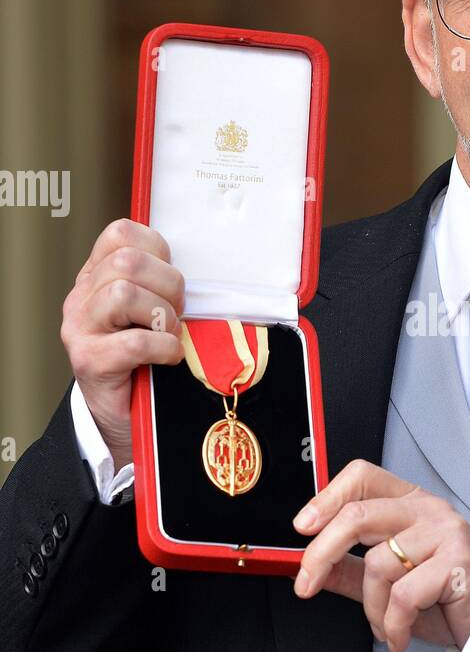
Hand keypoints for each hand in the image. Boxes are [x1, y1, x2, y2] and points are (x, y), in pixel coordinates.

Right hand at [61, 219, 185, 469]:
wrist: (119, 417)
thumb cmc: (145, 362)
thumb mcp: (153, 313)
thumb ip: (162, 285)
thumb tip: (206, 266)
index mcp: (97, 277)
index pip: (121, 233)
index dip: (157, 251)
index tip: (169, 281)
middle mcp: (82, 298)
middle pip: (126, 262)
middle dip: (166, 286)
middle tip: (174, 315)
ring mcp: (80, 329)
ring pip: (123, 293)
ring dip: (161, 316)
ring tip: (168, 336)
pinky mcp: (89, 362)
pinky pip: (133, 342)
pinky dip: (162, 348)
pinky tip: (168, 358)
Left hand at [291, 460, 469, 651]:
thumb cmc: (447, 597)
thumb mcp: (390, 583)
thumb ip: (352, 571)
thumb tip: (312, 568)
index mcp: (410, 503)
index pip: (362, 477)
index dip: (326, 497)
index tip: (302, 528)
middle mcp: (428, 509)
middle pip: (358, 515)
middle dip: (322, 554)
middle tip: (306, 585)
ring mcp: (446, 532)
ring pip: (379, 564)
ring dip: (372, 608)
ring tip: (385, 625)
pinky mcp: (458, 561)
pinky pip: (403, 595)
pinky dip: (393, 625)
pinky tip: (400, 635)